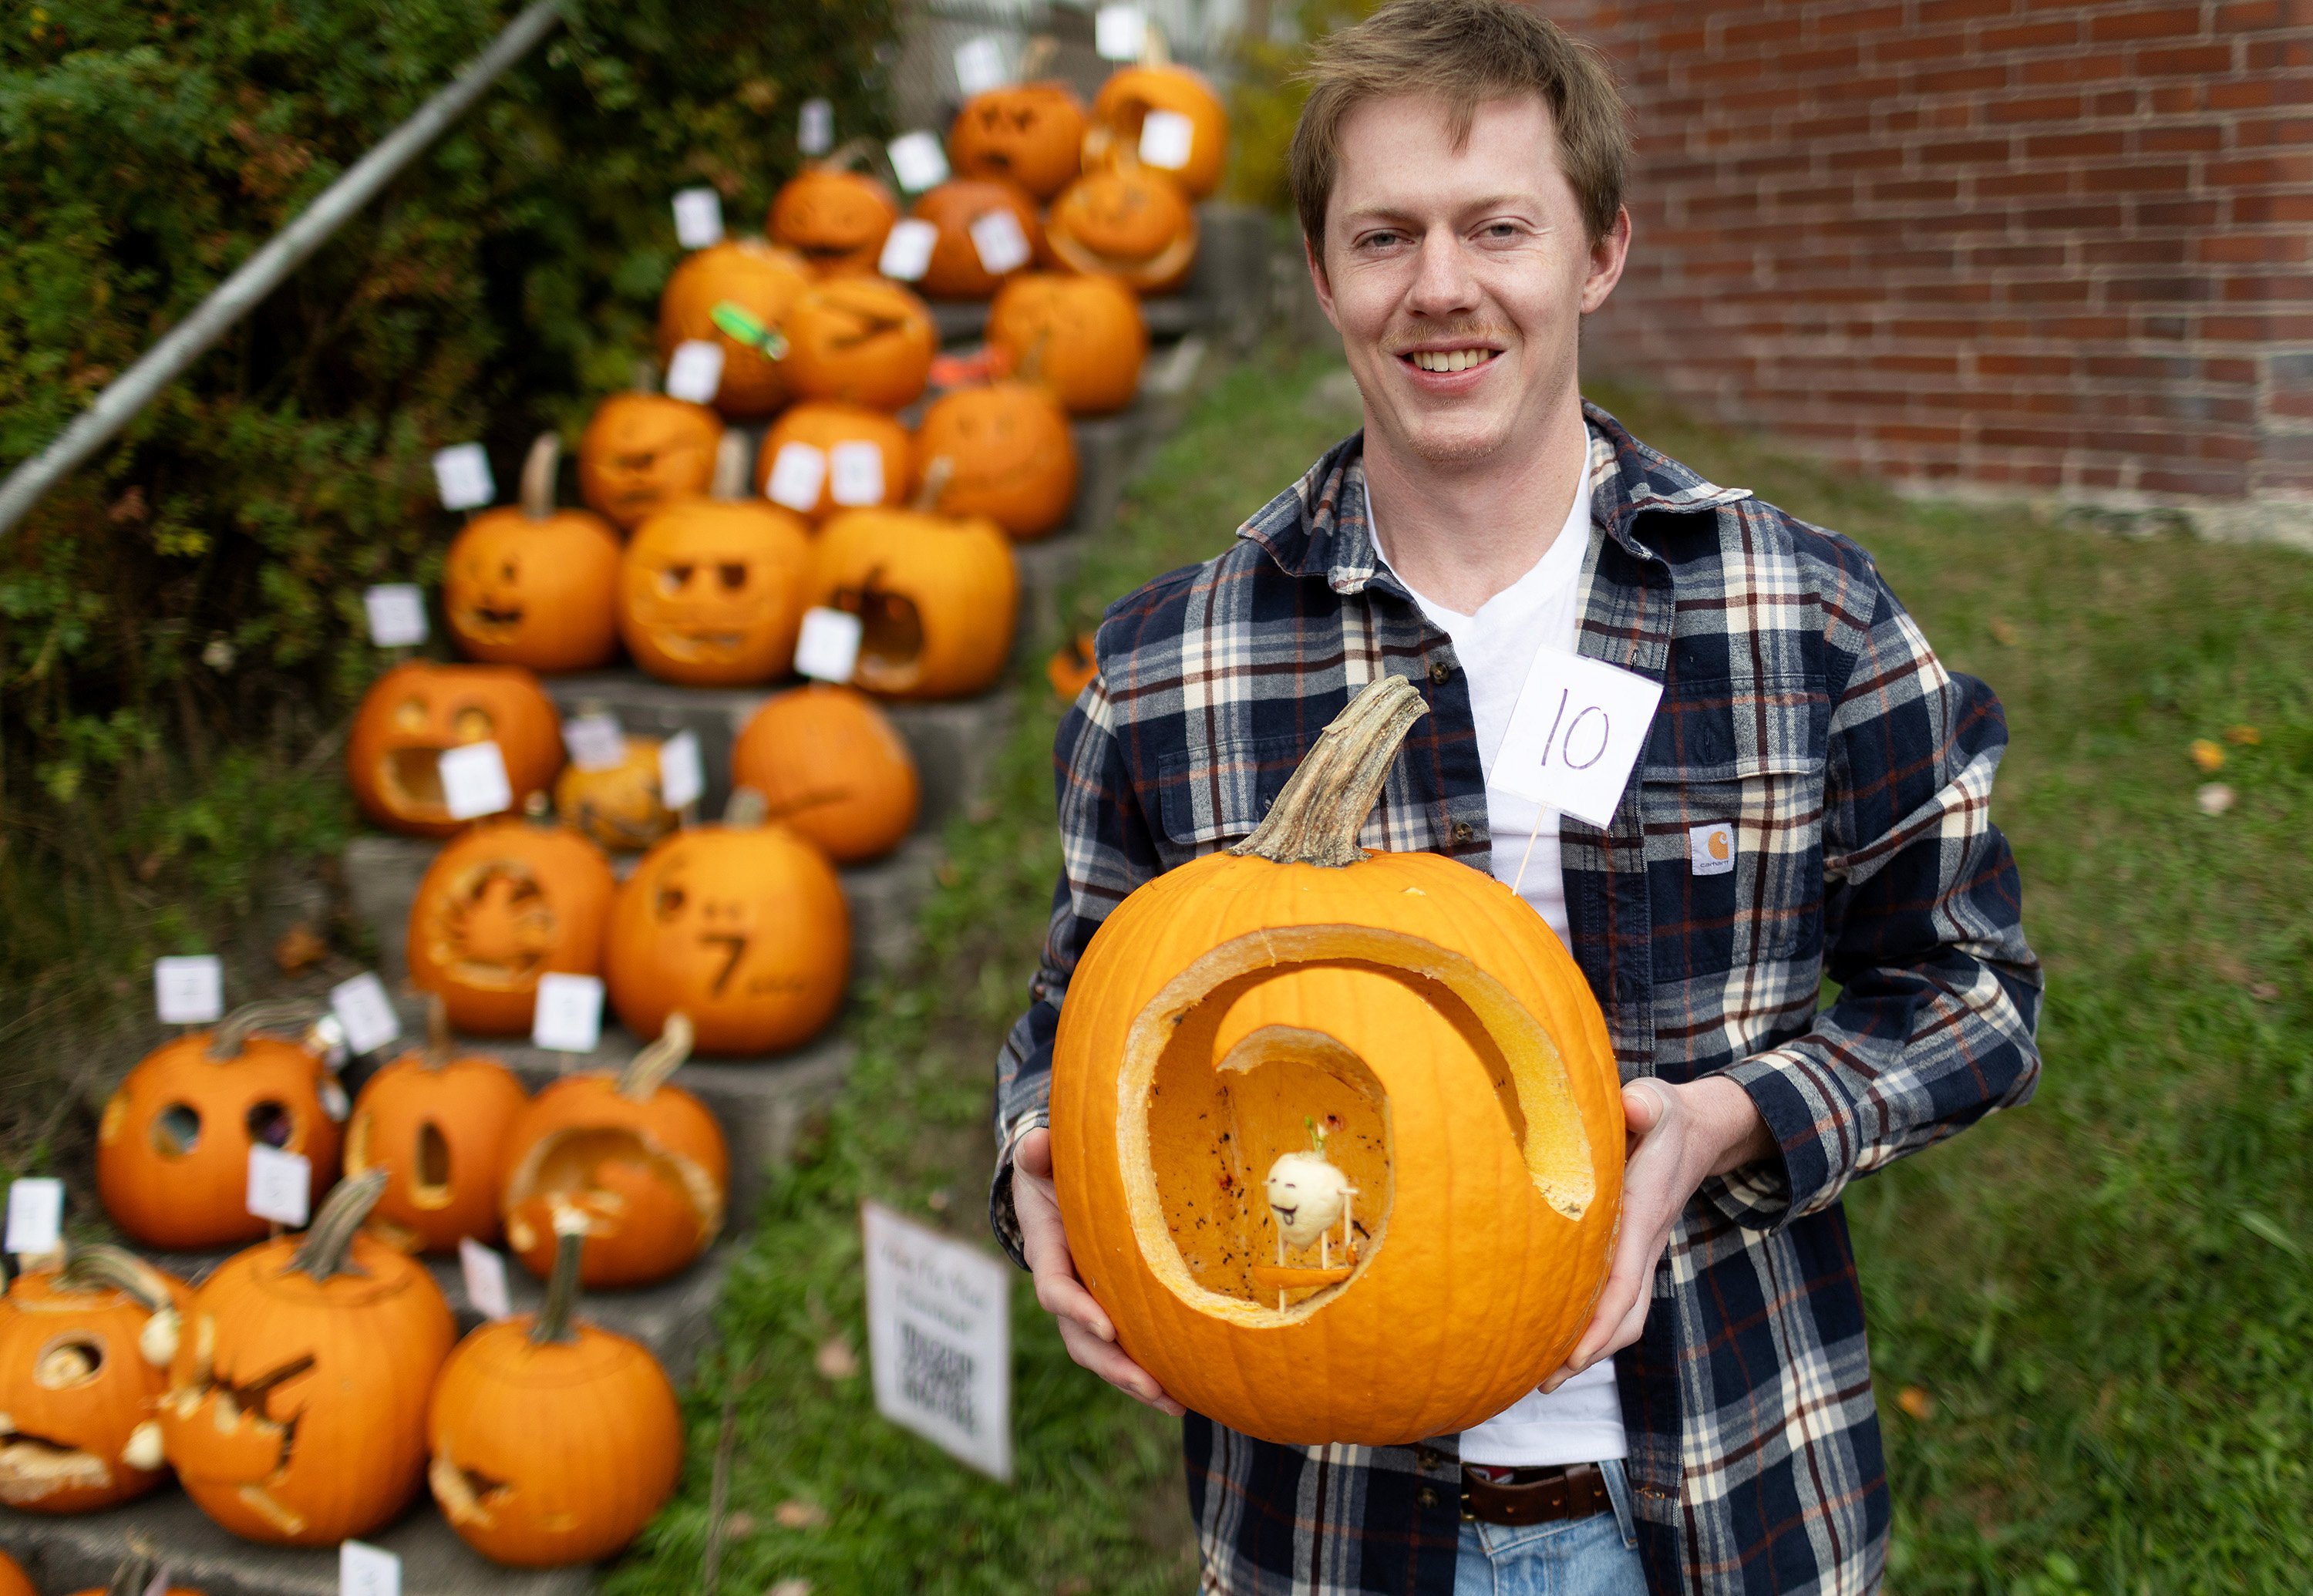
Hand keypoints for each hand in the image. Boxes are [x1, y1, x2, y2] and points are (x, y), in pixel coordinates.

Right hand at [1014, 1127, 1186, 1415]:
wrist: (1051, 1186)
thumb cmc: (1050, 1169)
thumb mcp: (1040, 1157)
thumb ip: (1037, 1152)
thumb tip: (1034, 1144)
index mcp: (1046, 1251)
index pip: (1055, 1289)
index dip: (1076, 1310)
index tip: (1106, 1327)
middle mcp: (1064, 1287)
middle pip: (1080, 1339)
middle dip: (1113, 1364)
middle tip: (1148, 1385)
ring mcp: (1085, 1304)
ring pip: (1101, 1354)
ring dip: (1134, 1380)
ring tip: (1172, 1403)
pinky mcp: (1108, 1310)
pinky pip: (1124, 1347)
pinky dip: (1148, 1371)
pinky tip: (1182, 1391)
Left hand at [1539, 1077, 1772, 1391]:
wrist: (1697, 1131)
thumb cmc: (1663, 1117)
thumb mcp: (1657, 1103)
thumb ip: (1645, 1104)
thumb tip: (1633, 1106)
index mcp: (1643, 1214)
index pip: (1624, 1279)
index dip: (1600, 1320)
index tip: (1574, 1356)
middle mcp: (1645, 1243)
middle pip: (1625, 1315)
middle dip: (1590, 1352)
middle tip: (1545, 1383)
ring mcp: (1641, 1252)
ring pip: (1622, 1315)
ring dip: (1588, 1348)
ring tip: (1542, 1378)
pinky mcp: (1632, 1252)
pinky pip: (1614, 1300)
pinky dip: (1588, 1326)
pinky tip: (1554, 1338)